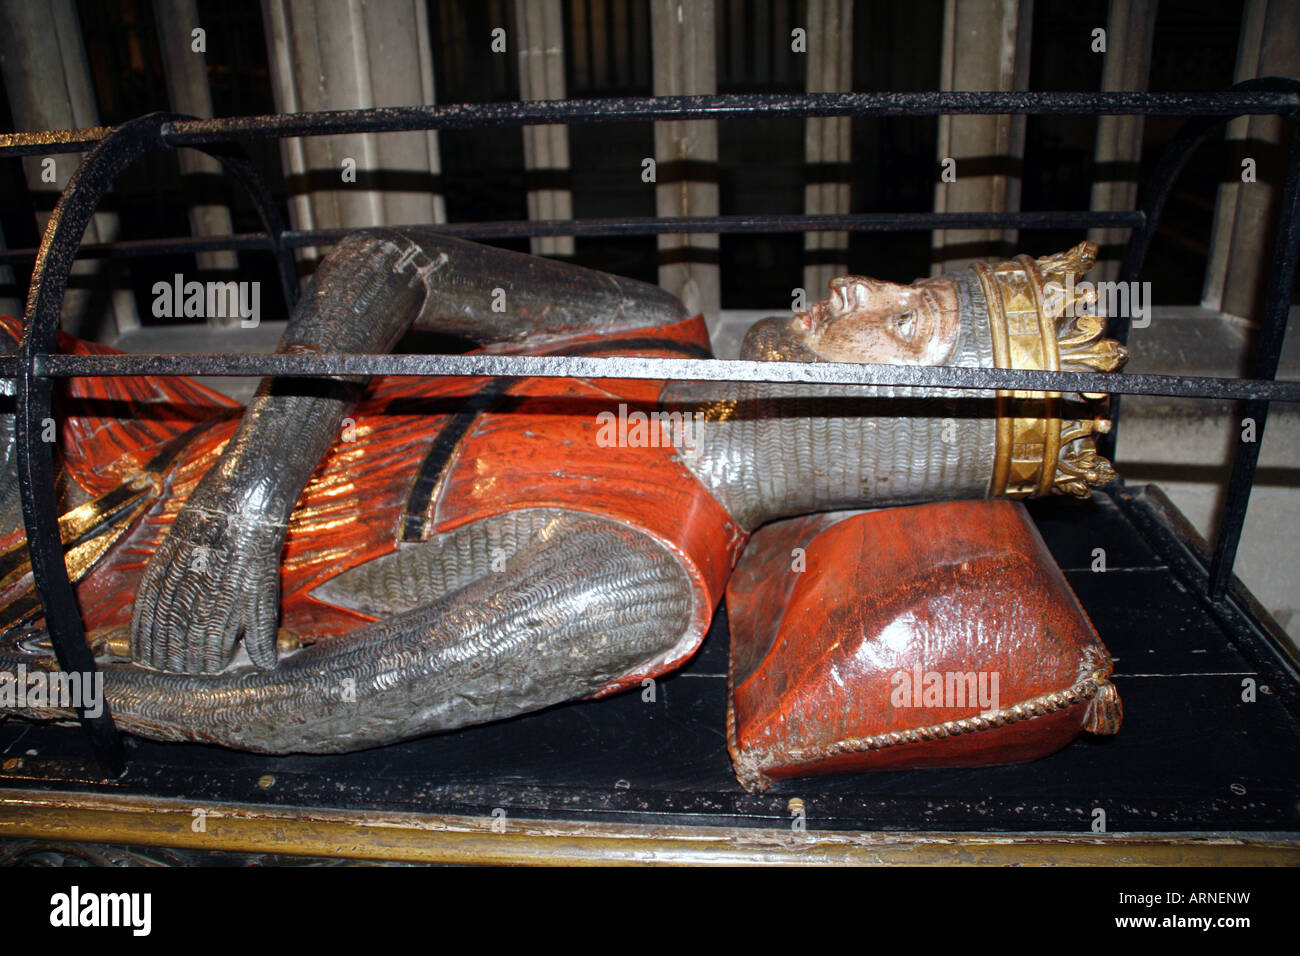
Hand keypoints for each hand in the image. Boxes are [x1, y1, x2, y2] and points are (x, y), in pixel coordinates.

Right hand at [130, 483, 284, 674]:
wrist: (237, 513)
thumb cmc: (254, 558)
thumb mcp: (264, 599)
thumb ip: (261, 637)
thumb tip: (265, 665)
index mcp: (218, 620)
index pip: (205, 663)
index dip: (209, 668)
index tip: (214, 664)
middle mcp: (189, 610)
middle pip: (177, 656)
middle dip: (184, 665)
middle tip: (190, 664)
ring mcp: (169, 592)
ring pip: (155, 638)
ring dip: (159, 655)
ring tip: (166, 661)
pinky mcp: (155, 574)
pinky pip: (140, 612)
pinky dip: (139, 632)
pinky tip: (140, 644)